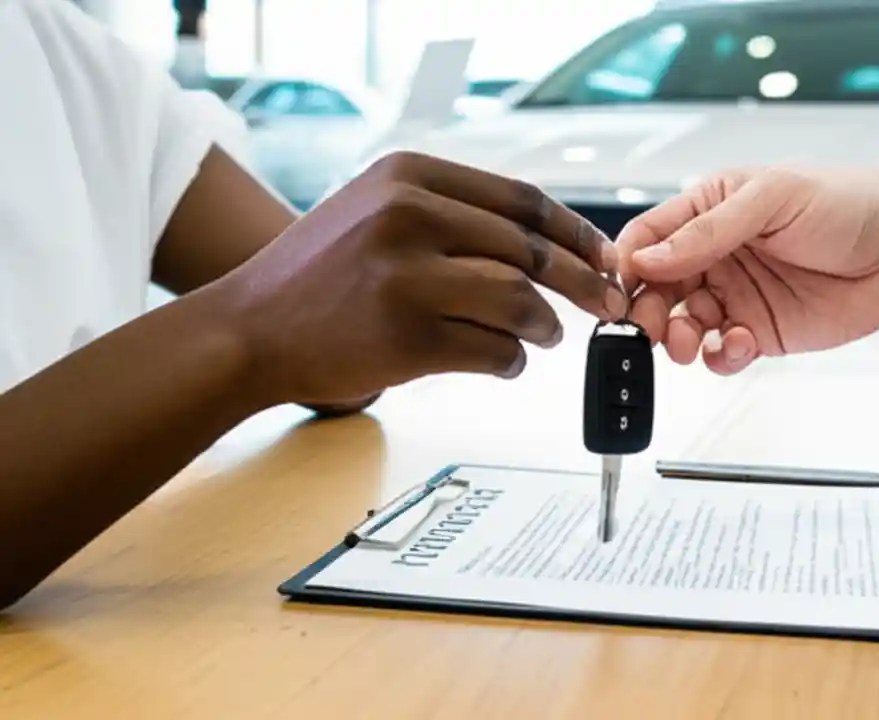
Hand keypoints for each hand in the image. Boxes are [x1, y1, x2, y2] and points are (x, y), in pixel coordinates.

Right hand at [202, 152, 628, 408]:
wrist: (250, 329)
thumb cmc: (320, 275)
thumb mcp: (376, 209)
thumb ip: (450, 212)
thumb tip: (550, 241)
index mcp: (408, 175)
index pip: (522, 200)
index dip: (576, 232)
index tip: (604, 254)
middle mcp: (407, 214)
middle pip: (532, 250)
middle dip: (582, 282)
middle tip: (605, 302)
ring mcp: (406, 277)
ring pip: (520, 301)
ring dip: (545, 326)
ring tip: (544, 337)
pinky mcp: (406, 336)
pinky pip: (493, 350)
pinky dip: (511, 360)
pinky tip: (506, 361)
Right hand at [616, 166, 878, 373]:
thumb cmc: (851, 203)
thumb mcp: (774, 198)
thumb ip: (708, 229)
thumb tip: (649, 257)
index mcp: (710, 209)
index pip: (649, 238)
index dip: (629, 264)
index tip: (623, 288)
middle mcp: (716, 254)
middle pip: (656, 289)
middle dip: (647, 311)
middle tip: (651, 327)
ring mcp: (736, 295)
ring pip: (682, 326)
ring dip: (676, 339)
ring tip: (689, 344)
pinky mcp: (761, 331)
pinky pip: (720, 352)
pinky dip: (718, 357)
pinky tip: (738, 346)